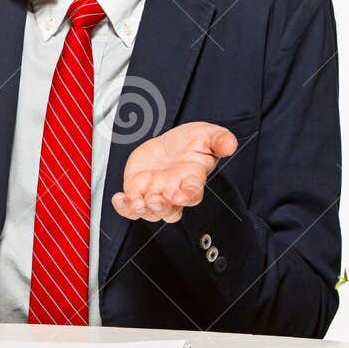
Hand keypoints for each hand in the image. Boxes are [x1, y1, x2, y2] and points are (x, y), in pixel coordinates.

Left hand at [111, 121, 237, 222]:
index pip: (193, 194)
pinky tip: (118, 199)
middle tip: (156, 200)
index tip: (182, 196)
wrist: (173, 143)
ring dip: (142, 209)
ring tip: (137, 201)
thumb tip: (230, 144)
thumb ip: (220, 140)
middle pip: (170, 211)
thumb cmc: (193, 143)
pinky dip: (123, 207)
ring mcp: (155, 193)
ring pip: (149, 212)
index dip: (187, 196)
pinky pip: (130, 207)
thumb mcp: (209, 135)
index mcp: (192, 181)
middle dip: (162, 208)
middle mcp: (173, 192)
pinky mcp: (137, 190)